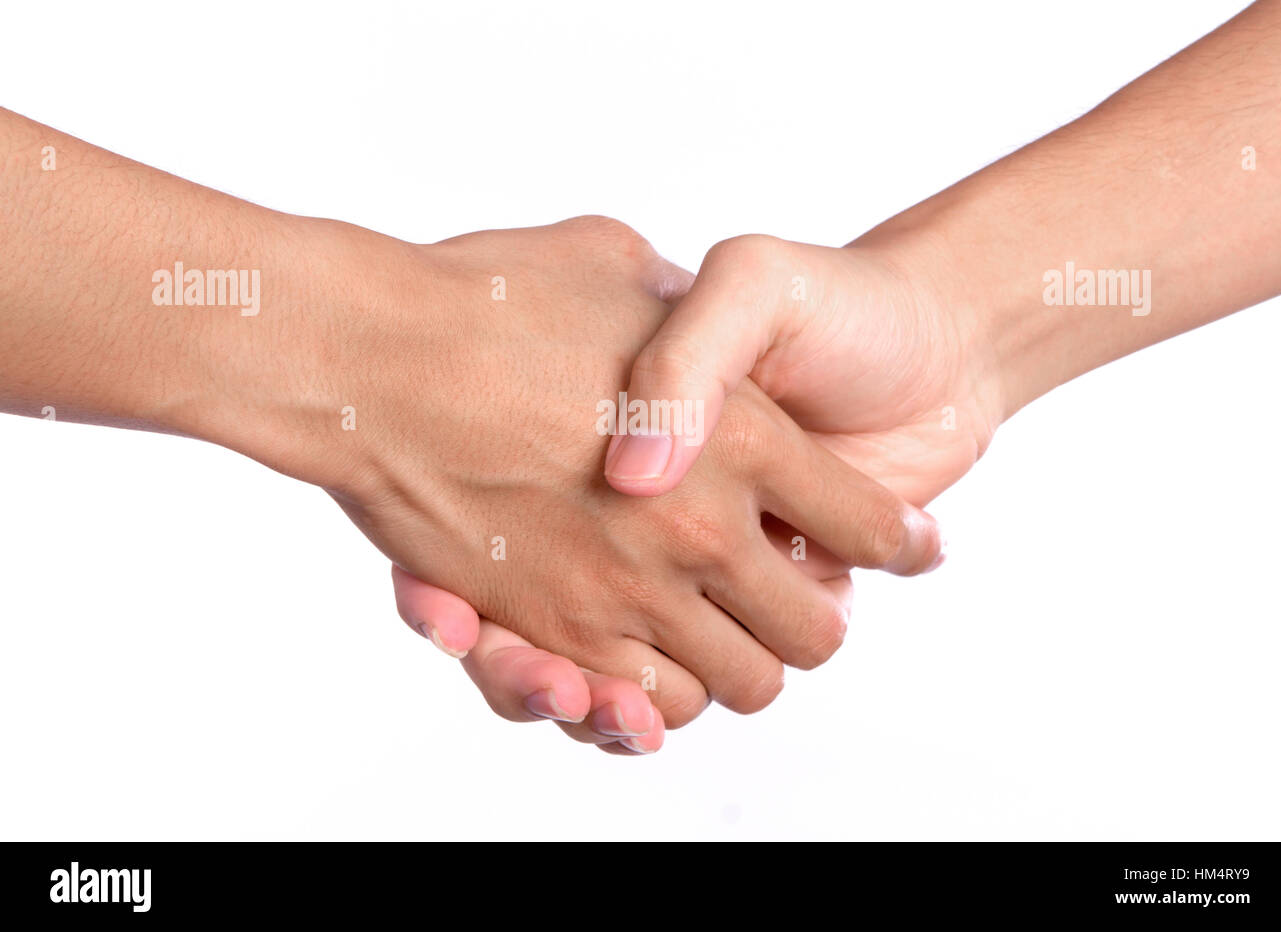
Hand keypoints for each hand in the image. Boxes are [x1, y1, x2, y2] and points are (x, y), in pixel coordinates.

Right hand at [247, 217, 941, 736]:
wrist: (366, 352)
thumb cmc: (493, 293)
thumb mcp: (618, 263)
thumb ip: (686, 310)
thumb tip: (706, 343)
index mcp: (742, 433)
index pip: (875, 529)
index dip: (902, 543)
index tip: (906, 544)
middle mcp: (699, 527)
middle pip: (818, 632)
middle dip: (816, 618)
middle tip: (792, 586)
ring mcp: (628, 589)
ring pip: (744, 686)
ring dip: (741, 667)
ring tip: (720, 625)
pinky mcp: (556, 632)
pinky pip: (643, 706)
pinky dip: (655, 704)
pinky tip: (645, 668)